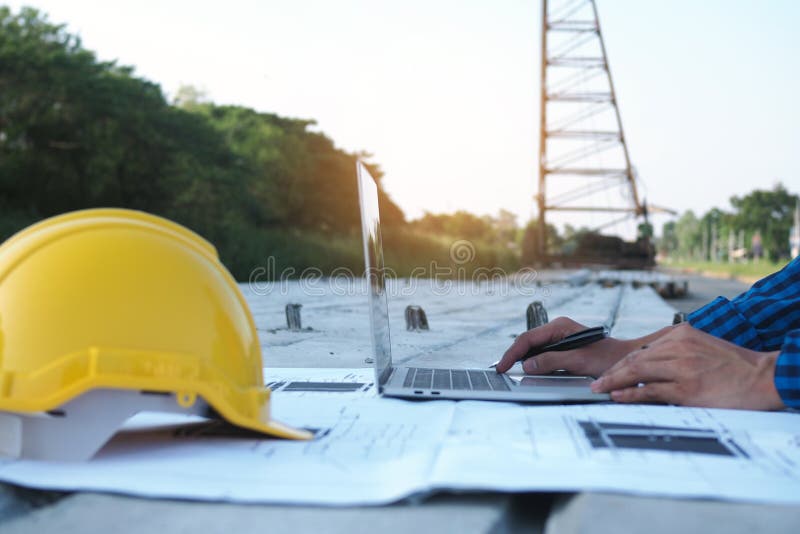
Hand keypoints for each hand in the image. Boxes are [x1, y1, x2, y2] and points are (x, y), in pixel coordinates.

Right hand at [495, 317, 647, 376]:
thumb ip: (551, 361)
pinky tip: (528, 371)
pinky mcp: (563, 349)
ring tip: (510, 371)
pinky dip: (534, 363)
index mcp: (559, 327)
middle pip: (527, 343)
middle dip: (514, 356)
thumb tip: (527, 365)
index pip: (527, 339)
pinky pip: (542, 355)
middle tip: (502, 371)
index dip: (512, 353)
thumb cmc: (608, 358)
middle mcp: (558, 330)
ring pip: (534, 349)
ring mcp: (560, 338)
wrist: (628, 361)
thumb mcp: (578, 361)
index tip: (502, 367)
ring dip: (523, 360)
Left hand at [590, 323, 784, 409]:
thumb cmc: (735, 366)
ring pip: (637, 372)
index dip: (622, 363)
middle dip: (612, 372)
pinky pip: (650, 391)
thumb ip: (677, 351)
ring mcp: (682, 368)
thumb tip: (651, 364)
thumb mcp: (702, 346)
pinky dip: (630, 394)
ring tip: (599, 389)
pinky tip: (617, 396)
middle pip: (634, 359)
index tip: (609, 373)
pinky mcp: (687, 388)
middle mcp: (678, 347)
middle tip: (597, 382)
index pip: (642, 350)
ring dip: (614, 381)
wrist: (764, 376)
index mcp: (681, 335)